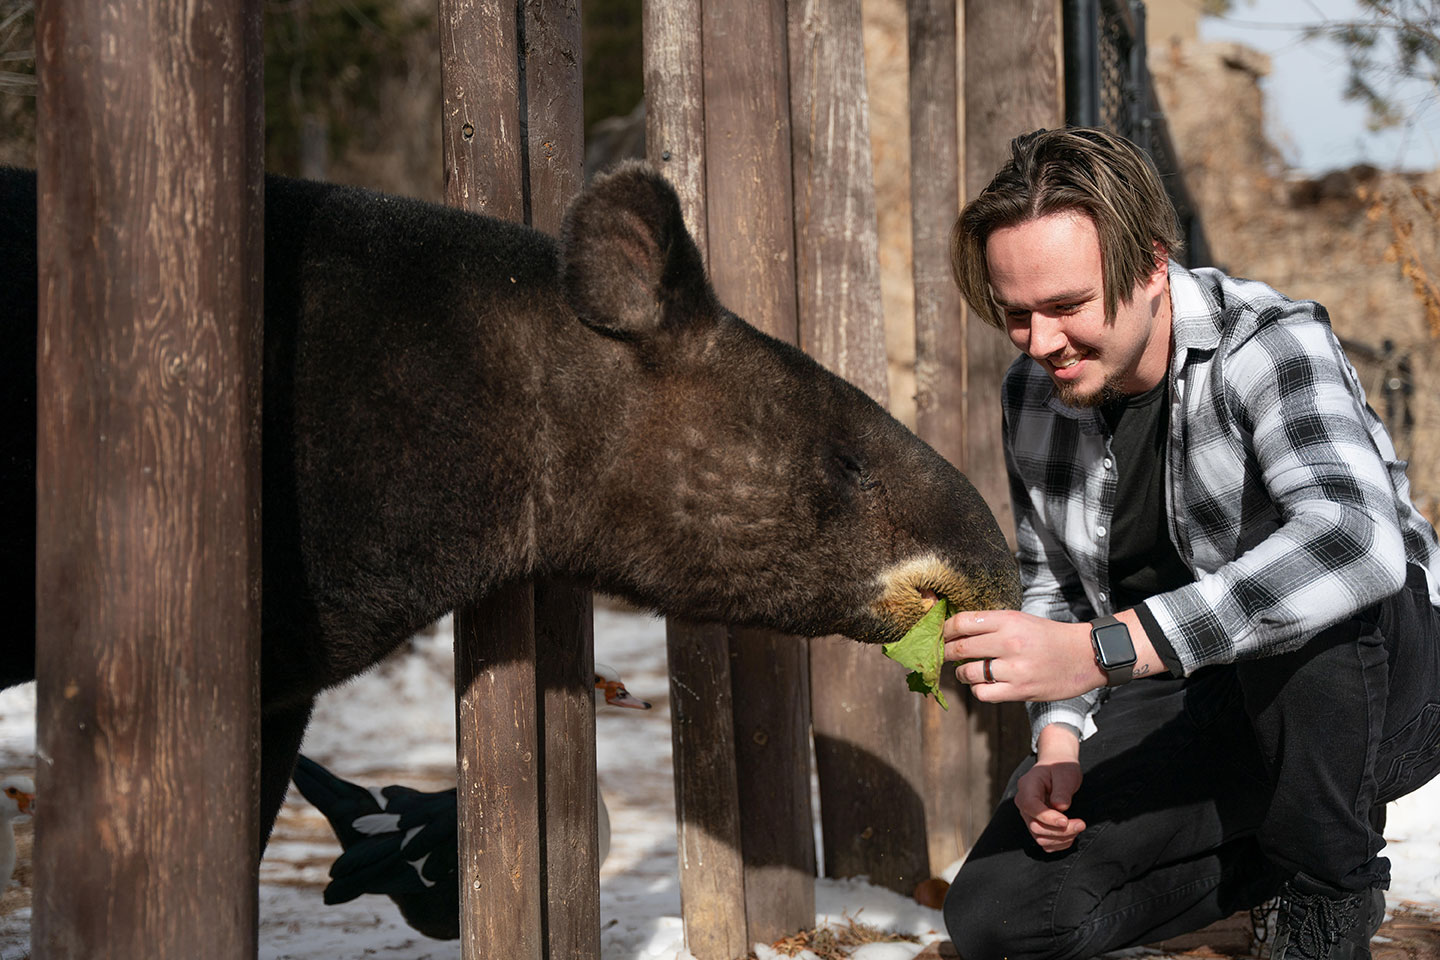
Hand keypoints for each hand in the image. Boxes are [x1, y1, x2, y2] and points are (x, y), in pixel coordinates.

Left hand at [941, 609, 1104, 701]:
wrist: (1083, 656)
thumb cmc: (1048, 637)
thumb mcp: (1020, 619)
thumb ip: (990, 624)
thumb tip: (955, 631)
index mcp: (1008, 620)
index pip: (962, 621)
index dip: (945, 629)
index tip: (941, 634)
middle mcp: (1010, 642)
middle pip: (960, 648)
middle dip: (945, 652)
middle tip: (943, 654)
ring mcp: (1014, 669)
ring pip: (968, 673)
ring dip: (961, 674)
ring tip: (966, 671)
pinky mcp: (1020, 691)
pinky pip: (982, 693)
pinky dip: (977, 690)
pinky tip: (984, 684)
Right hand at [1016, 725, 1084, 851]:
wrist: (1057, 768)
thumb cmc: (1060, 768)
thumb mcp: (1065, 772)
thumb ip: (1062, 790)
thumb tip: (1060, 807)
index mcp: (1027, 786)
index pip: (1031, 806)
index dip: (1047, 817)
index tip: (1066, 821)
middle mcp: (1024, 803)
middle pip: (1035, 826)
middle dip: (1060, 831)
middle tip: (1081, 824)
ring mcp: (1029, 816)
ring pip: (1040, 838)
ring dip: (1062, 838)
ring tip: (1078, 827)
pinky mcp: (1037, 825)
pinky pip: (1045, 843)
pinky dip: (1059, 843)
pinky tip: (1071, 835)